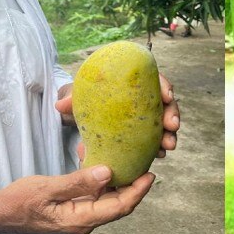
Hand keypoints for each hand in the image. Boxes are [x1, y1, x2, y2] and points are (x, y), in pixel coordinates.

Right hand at [0, 166, 153, 233]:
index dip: (138, 191)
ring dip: (121, 184)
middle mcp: (85, 221)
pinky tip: (106, 167)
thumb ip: (79, 181)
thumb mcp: (48, 188)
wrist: (0, 213)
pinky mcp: (74, 210)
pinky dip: (105, 183)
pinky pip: (97, 198)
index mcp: (81, 219)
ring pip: (109, 201)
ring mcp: (80, 217)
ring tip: (131, 162)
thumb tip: (108, 172)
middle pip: (119, 204)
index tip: (150, 173)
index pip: (119, 206)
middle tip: (146, 163)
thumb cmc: (20, 202)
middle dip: (135, 186)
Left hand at [55, 73, 180, 158]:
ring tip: (168, 146)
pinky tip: (159, 155)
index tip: (167, 96)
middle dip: (172, 114)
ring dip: (169, 134)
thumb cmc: (82, 97)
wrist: (82, 111)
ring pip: (164, 122)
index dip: (165, 86)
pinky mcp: (143, 132)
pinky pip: (155, 138)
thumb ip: (70, 98)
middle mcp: (143, 97)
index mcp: (132, 81)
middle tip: (171, 126)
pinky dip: (159, 146)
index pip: (154, 79)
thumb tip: (60, 106)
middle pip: (165, 102)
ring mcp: (145, 116)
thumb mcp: (76, 95)